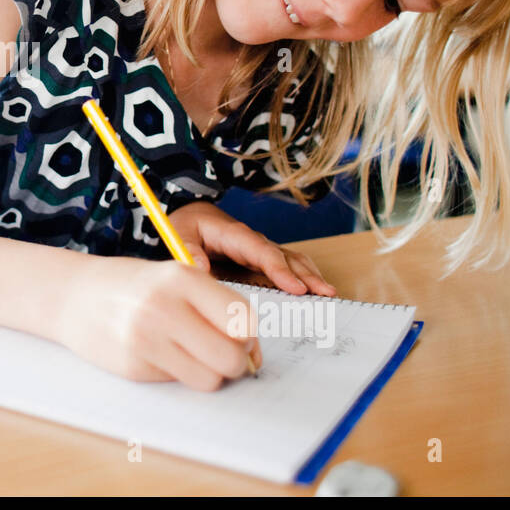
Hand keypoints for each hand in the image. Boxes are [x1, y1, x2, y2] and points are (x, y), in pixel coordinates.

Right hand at [56, 255, 262, 390]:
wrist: (72, 295)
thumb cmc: (134, 287)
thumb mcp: (175, 279)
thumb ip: (215, 308)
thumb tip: (253, 355)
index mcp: (182, 277)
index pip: (243, 319)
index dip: (249, 336)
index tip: (240, 338)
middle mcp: (164, 306)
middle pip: (231, 357)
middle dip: (235, 363)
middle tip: (221, 354)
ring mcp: (146, 338)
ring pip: (210, 379)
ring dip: (208, 374)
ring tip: (191, 356)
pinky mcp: (133, 366)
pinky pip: (178, 382)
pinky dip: (177, 373)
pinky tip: (157, 353)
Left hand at [168, 201, 336, 296]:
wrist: (195, 215)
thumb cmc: (189, 226)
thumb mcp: (182, 233)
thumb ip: (189, 250)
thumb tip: (199, 268)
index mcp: (236, 235)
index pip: (262, 252)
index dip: (280, 270)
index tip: (295, 288)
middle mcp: (255, 241)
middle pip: (285, 257)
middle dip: (306, 275)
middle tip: (323, 294)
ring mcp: (262, 250)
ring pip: (292, 260)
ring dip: (311, 276)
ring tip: (328, 294)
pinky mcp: (264, 260)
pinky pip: (289, 266)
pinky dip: (305, 277)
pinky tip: (317, 291)